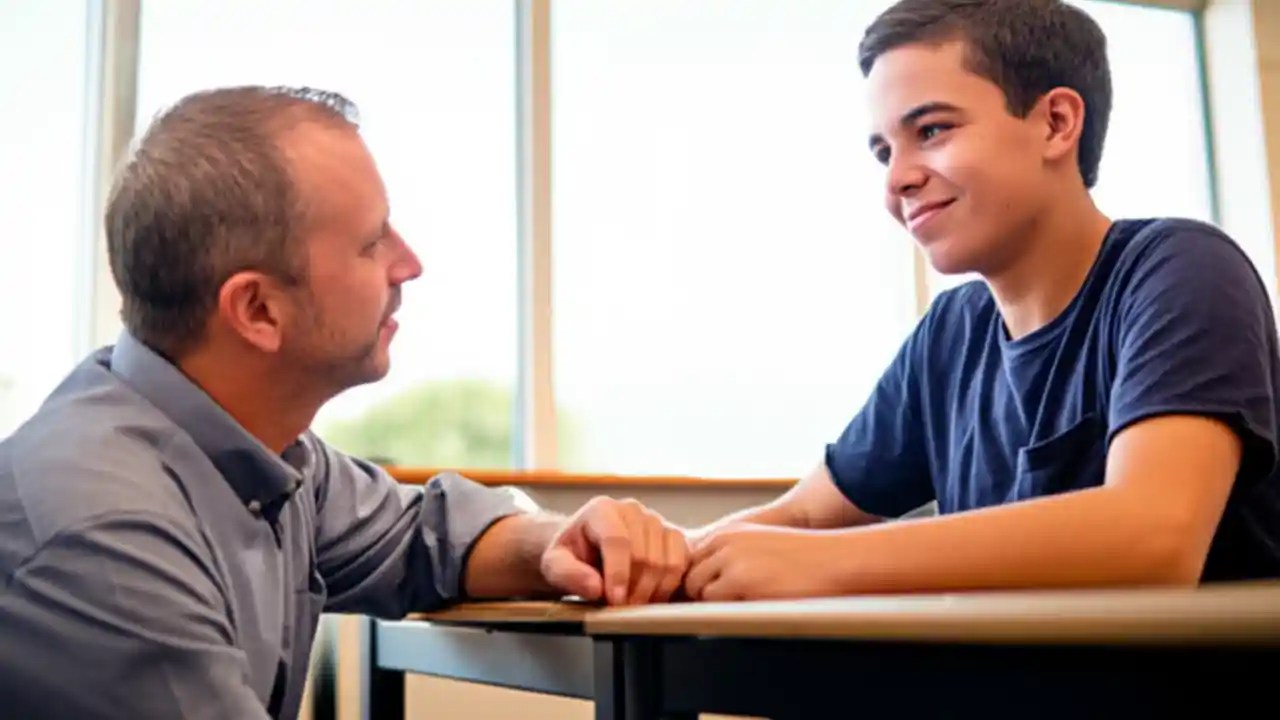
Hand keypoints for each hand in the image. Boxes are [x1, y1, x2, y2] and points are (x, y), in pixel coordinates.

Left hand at [540, 497, 689, 604]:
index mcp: (602, 509)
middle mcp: (632, 510)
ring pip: (666, 560)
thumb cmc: (570, 556)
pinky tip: (651, 597)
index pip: (617, 539)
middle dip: (634, 589)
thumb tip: (596, 587)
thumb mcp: (554, 565)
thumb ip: (568, 574)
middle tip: (622, 610)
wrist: (584, 549)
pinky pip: (681, 562)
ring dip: (652, 591)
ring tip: (634, 605)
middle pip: (644, 554)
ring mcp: (656, 521)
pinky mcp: (672, 535)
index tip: (614, 601)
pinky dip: (669, 585)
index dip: (618, 573)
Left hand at [685, 523, 845, 600]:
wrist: (836, 560)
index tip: (723, 596)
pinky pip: (717, 607)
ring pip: (702, 594)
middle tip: (735, 608)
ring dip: (720, 606)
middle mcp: (725, 541)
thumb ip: (731, 559)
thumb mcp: (760, 546)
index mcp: (728, 533)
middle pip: (692, 579)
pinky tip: (757, 609)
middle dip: (707, 596)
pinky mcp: (742, 581)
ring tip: (750, 607)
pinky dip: (731, 614)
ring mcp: (731, 560)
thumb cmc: (805, 560)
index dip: (704, 584)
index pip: (693, 563)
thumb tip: (702, 587)